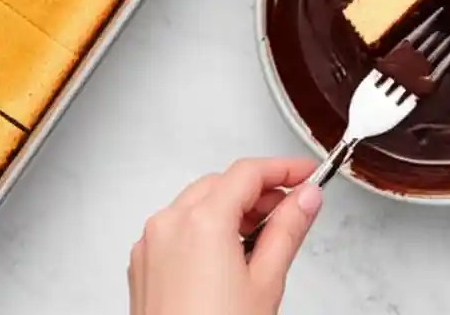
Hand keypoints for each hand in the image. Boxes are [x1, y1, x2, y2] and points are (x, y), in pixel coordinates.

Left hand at [129, 158, 322, 314]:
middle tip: (293, 206)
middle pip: (221, 183)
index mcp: (201, 222)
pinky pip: (177, 228)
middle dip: (259, 191)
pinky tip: (230, 254)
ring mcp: (151, 244)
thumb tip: (304, 199)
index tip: (306, 174)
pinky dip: (206, 228)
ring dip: (232, 208)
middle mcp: (169, 225)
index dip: (284, 168)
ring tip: (264, 236)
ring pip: (197, 203)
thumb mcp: (266, 280)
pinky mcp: (143, 264)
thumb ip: (288, 229)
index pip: (248, 172)